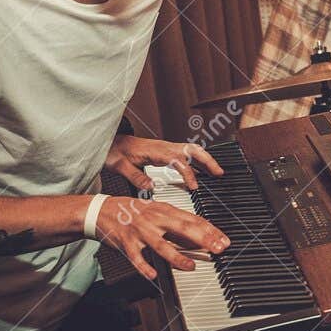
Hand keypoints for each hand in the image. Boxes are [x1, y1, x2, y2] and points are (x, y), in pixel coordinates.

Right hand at [94, 196, 229, 279]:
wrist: (101, 210)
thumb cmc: (132, 211)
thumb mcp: (157, 210)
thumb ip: (177, 222)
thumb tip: (199, 235)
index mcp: (164, 210)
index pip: (192, 219)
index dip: (210, 230)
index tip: (223, 239)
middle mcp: (154, 219)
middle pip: (182, 228)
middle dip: (202, 239)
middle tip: (217, 248)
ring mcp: (140, 231)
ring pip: (161, 245)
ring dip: (177, 256)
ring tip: (190, 266)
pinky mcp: (126, 242)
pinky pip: (136, 257)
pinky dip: (144, 266)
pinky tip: (152, 274)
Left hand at [103, 135, 224, 193]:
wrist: (110, 142)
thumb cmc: (114, 152)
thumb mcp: (120, 166)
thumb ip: (136, 177)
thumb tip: (151, 188)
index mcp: (156, 151)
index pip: (179, 161)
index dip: (189, 174)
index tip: (194, 187)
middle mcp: (164, 147)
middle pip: (192, 150)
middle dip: (208, 161)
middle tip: (219, 173)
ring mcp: (167, 147)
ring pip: (192, 149)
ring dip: (206, 159)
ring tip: (217, 172)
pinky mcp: (166, 150)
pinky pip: (187, 153)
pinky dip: (199, 159)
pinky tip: (202, 169)